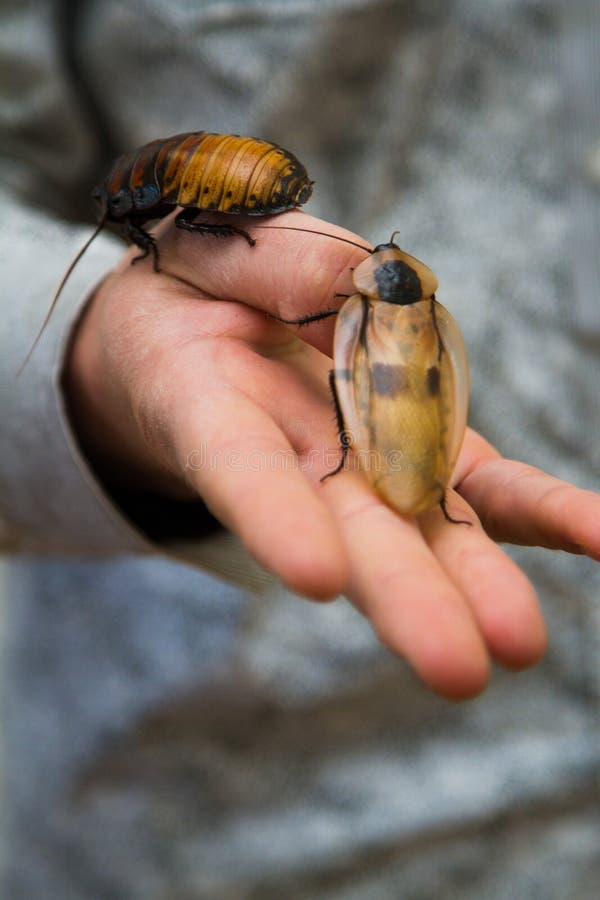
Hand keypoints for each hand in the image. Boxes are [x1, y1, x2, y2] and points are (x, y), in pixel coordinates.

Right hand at [65, 211, 599, 699]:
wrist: (206, 329)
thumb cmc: (195, 290)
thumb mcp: (210, 257)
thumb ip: (277, 268)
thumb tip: (359, 282)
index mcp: (215, 407)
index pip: (242, 469)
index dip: (275, 516)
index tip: (316, 573)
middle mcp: (297, 456)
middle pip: (349, 530)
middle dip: (404, 594)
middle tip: (457, 668)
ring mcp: (368, 460)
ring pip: (423, 524)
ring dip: (477, 580)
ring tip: (521, 644)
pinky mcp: (425, 450)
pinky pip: (487, 484)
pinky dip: (543, 512)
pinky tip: (599, 536)